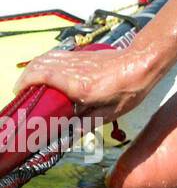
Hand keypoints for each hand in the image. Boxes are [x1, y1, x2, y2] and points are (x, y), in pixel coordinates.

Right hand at [16, 46, 159, 120]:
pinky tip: (45, 72)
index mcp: (81, 86)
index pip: (44, 77)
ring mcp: (79, 59)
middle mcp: (76, 70)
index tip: (21, 93)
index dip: (27, 83)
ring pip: (46, 58)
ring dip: (33, 69)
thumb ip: (87, 122)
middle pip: (39, 66)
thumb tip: (69, 132)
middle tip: (23, 92)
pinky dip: (44, 62)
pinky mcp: (82, 54)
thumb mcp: (111, 113)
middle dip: (25, 78)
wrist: (143, 62)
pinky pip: (56, 55)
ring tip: (30, 83)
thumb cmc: (131, 90)